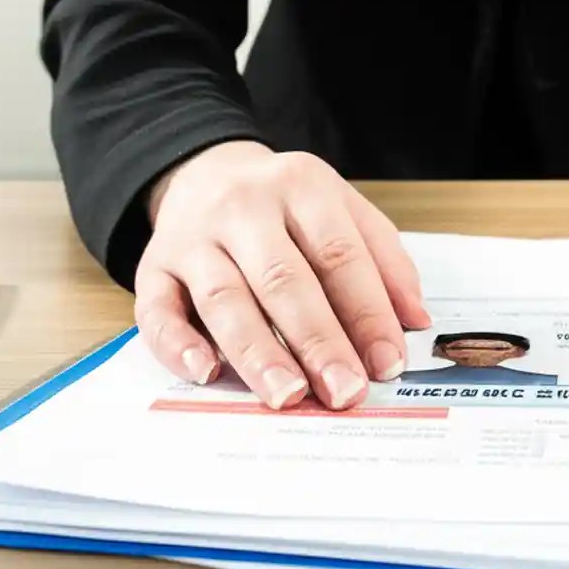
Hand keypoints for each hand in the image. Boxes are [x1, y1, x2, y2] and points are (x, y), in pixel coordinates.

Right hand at [133, 140, 430, 409]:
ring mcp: (193, 237)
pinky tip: (206, 373)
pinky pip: (158, 308)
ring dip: (257, 353)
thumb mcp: (344, 212)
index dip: (367, 313)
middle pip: (284, 280)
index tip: (387, 363)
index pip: (340, 255)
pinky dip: (179, 345)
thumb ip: (384, 262)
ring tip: (288, 396)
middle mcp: (244, 208)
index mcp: (303, 187)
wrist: (204, 173)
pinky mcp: (153, 266)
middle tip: (343, 392)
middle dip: (318, 341)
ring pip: (224, 299)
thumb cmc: (285, 207)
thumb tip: (415, 323)